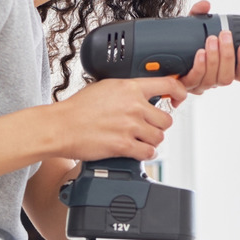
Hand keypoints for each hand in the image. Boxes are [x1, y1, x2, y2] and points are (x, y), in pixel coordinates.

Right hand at [53, 75, 179, 161]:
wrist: (60, 126)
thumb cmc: (78, 109)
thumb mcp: (105, 87)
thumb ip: (128, 90)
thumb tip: (145, 94)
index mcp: (129, 87)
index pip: (167, 85)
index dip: (178, 93)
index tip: (178, 99)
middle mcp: (133, 105)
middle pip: (166, 119)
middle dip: (158, 126)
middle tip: (146, 128)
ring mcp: (130, 126)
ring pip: (159, 137)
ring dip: (151, 141)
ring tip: (138, 139)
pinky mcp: (124, 145)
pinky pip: (149, 153)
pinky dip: (144, 154)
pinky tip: (135, 150)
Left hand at [178, 0, 239, 96]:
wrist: (161, 55)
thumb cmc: (183, 44)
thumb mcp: (192, 27)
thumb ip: (200, 15)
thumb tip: (205, 5)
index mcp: (223, 69)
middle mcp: (213, 79)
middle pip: (228, 77)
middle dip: (228, 55)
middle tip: (224, 36)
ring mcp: (199, 84)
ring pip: (213, 79)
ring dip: (214, 59)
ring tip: (211, 41)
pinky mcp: (185, 85)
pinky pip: (195, 80)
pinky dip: (200, 66)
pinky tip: (200, 54)